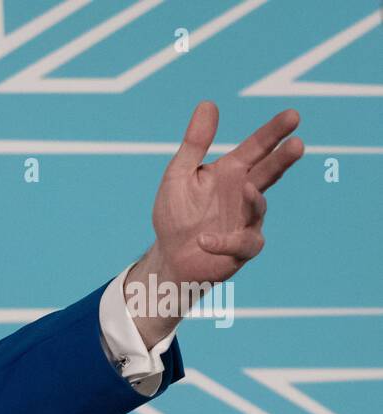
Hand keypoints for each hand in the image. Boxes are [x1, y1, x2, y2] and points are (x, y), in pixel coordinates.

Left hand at [127, 101, 303, 334]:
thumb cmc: (176, 214)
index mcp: (231, 172)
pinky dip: (224, 241)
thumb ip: (195, 143)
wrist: (170, 256)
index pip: (257, 147)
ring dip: (253, 199)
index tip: (293, 116)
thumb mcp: (178, 175)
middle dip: (284, 158)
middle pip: (269, 172)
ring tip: (247, 188)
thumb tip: (208, 103)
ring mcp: (247, 220)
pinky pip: (241, 243)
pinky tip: (205, 239)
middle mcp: (244, 193)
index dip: (274, 132)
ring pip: (258, 207)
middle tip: (297, 144)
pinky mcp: (242, 248)